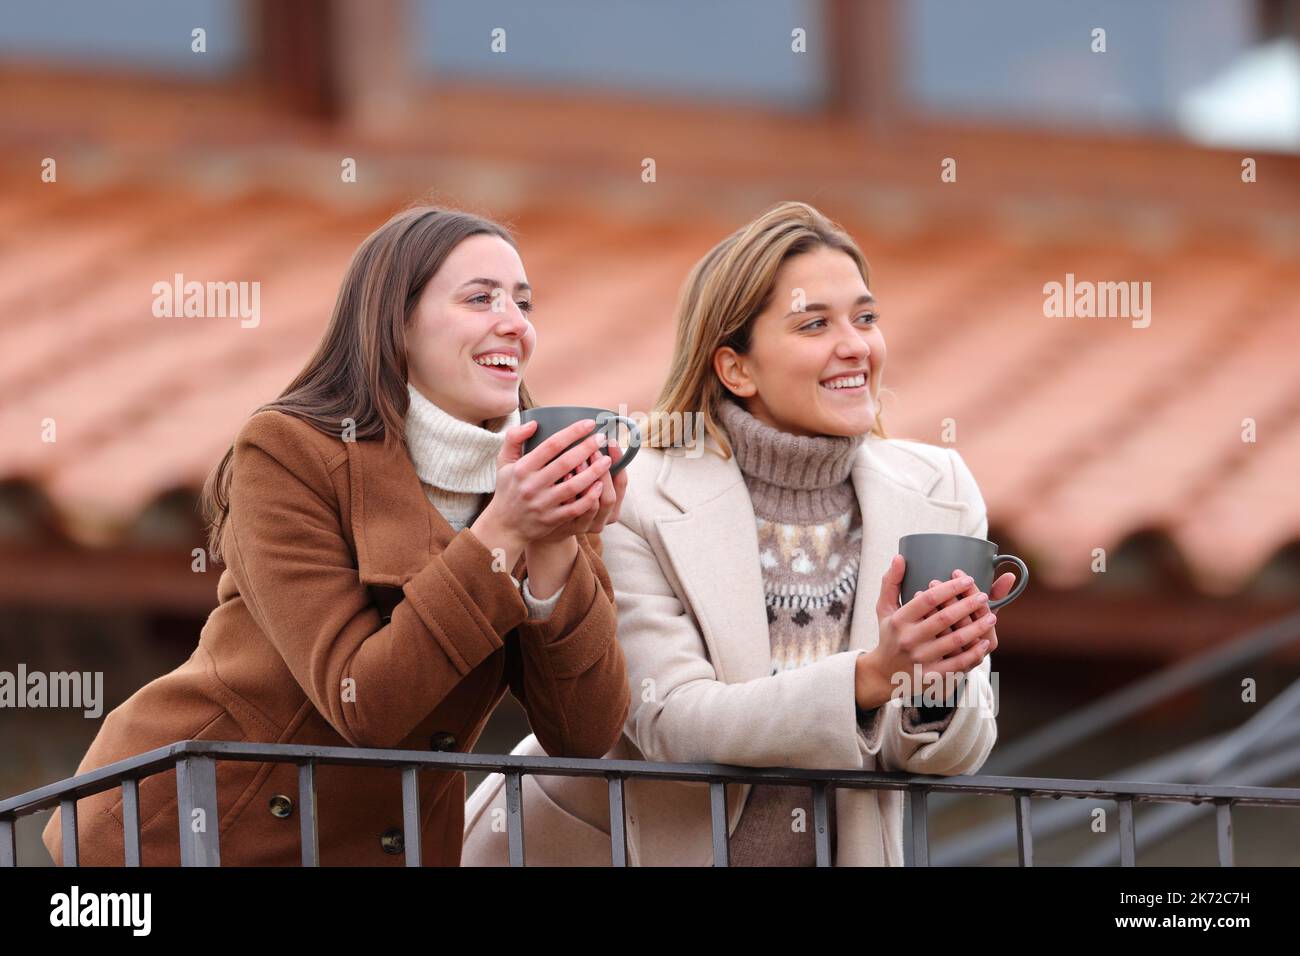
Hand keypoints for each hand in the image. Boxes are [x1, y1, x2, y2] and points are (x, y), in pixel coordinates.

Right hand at [478, 418, 613, 546]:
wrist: (505, 526)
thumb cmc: (508, 489)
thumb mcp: (504, 462)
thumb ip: (514, 439)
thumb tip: (534, 423)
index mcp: (522, 468)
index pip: (551, 445)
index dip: (572, 432)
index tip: (589, 424)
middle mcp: (532, 486)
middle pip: (565, 463)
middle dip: (587, 448)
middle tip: (601, 439)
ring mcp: (543, 504)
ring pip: (574, 486)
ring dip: (593, 472)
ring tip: (607, 460)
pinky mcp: (552, 519)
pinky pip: (575, 508)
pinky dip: (589, 497)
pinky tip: (601, 485)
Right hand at [856, 555, 994, 709]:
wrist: (884, 675)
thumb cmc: (889, 635)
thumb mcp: (884, 609)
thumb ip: (891, 582)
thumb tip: (900, 556)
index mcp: (899, 620)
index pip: (927, 599)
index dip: (949, 588)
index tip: (966, 578)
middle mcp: (909, 639)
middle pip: (944, 619)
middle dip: (968, 605)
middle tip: (983, 596)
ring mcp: (920, 659)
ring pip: (955, 641)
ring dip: (977, 627)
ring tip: (991, 616)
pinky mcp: (931, 676)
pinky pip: (958, 664)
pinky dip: (974, 652)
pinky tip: (985, 642)